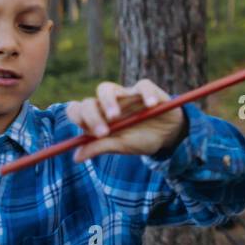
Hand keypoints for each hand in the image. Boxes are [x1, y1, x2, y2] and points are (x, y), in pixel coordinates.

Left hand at [66, 79, 185, 161]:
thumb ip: (99, 147)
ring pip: (105, 88)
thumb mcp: (121, 146)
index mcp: (98, 118)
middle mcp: (107, 104)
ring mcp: (125, 95)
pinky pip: (142, 86)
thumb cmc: (141, 139)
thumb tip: (75, 157)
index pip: (77, 111)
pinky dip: (147, 95)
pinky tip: (151, 106)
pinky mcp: (145, 89)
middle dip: (92, 116)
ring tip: (115, 117)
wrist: (168, 134)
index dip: (79, 119)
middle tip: (104, 132)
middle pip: (89, 102)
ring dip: (107, 102)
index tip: (92, 134)